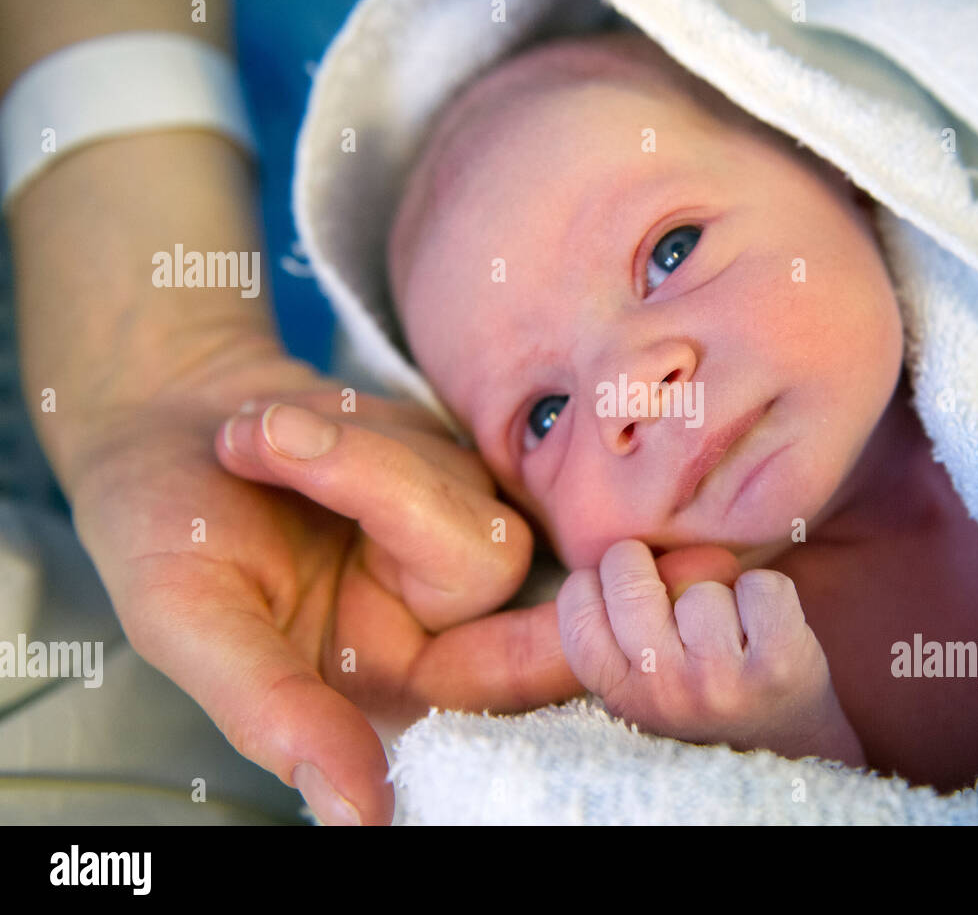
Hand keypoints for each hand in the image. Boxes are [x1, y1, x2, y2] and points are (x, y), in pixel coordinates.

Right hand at [66, 355, 581, 824]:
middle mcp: (430, 615)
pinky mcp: (442, 462)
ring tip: (249, 439)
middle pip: (492, 572)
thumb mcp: (189, 623)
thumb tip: (357, 819)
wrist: (157, 423)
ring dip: (354, 459)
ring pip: (462, 497)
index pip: (488, 691)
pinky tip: (281, 425)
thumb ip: (274, 712)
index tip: (555, 615)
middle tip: (283, 447)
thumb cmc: (159, 529)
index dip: (529, 657)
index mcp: (382, 682)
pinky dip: (360, 430)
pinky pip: (438, 443)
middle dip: (406, 500)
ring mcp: (443, 528)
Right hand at [556, 539, 863, 764]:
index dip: (594, 583)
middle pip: (630, 583)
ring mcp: (721, 679)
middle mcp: (666, 691)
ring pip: (700, 585)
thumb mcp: (645, 685)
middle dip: (642, 561)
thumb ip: (619, 638)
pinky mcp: (778, 664)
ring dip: (717, 590)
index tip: (614, 587)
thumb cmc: (704, 697)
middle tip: (662, 579)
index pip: (578, 616)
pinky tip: (765, 626)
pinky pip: (761, 586)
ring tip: (727, 627)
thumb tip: (602, 561)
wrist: (785, 748)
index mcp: (624, 696)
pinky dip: (767, 594)